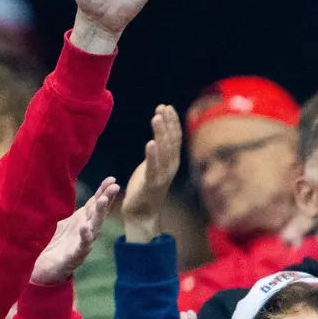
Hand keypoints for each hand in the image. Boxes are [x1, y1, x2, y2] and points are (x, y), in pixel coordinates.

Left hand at [31, 177, 118, 284]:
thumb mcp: (59, 222)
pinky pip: (81, 247)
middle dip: (106, 199)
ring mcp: (81, 244)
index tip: (112, 179)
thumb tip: (66, 189)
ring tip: (101, 201)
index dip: (103, 192)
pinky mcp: (74, 257)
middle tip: (114, 187)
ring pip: (93, 228)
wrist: (40, 270)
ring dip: (98, 214)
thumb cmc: (50, 244)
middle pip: (98, 213)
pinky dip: (85, 237)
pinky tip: (85, 228)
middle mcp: (84, 231)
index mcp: (80, 221)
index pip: (94, 204)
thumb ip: (67, 210)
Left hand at [122, 105, 180, 241]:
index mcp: (172, 161)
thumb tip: (158, 135)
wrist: (142, 211)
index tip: (166, 107)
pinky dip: (152, 154)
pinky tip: (150, 142)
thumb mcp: (154, 165)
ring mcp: (163, 174)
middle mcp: (171, 166)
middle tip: (162, 107)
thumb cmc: (146, 186)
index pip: (175, 137)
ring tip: (156, 118)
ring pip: (164, 150)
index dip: (172, 122)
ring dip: (160, 133)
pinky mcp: (152, 182)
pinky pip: (153, 166)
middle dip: (167, 123)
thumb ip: (158, 152)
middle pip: (171, 140)